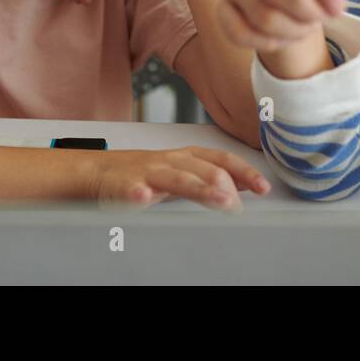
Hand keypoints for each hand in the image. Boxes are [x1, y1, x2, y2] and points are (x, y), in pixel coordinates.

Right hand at [90, 145, 270, 210]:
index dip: (244, 171)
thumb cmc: (142, 173)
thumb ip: (208, 179)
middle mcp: (170, 161)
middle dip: (225, 184)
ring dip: (199, 188)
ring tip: (219, 198)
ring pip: (176, 178)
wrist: (96, 171)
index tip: (263, 187)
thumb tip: (241, 187)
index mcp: (186, 157)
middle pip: (202, 169)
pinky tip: (144, 197)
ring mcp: (147, 172)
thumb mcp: (180, 173)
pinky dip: (138, 192)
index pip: (221, 160)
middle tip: (240, 203)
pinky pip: (131, 188)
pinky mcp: (123, 184)